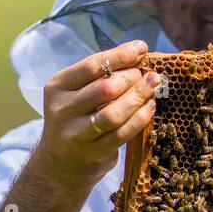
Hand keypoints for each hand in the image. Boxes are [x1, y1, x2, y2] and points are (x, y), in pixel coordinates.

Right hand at [38, 40, 158, 186]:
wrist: (60, 163)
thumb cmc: (77, 118)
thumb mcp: (77, 94)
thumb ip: (101, 76)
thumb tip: (138, 53)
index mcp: (58, 87)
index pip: (92, 66)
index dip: (120, 55)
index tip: (142, 48)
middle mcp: (62, 109)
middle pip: (105, 88)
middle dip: (132, 78)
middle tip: (149, 74)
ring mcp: (76, 133)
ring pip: (114, 113)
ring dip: (139, 97)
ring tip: (154, 86)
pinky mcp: (93, 152)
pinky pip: (123, 133)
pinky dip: (141, 118)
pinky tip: (150, 107)